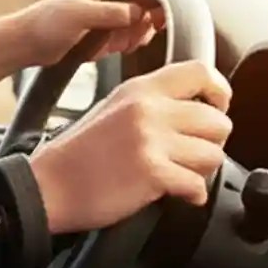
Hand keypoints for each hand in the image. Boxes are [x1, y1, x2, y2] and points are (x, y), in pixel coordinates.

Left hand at [18, 0, 166, 66]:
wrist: (28, 44)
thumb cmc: (47, 22)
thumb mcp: (81, 14)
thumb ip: (113, 12)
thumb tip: (141, 14)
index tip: (170, 3)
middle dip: (152, 15)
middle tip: (146, 28)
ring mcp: (111, 12)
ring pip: (144, 18)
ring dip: (142, 31)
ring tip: (127, 40)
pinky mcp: (108, 30)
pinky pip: (133, 34)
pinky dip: (133, 41)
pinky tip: (123, 47)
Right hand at [27, 60, 231, 234]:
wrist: (48, 186)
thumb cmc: (78, 155)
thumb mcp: (114, 109)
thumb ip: (153, 103)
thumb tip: (196, 109)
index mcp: (139, 90)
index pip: (200, 72)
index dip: (219, 92)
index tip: (215, 108)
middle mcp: (148, 109)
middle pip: (218, 120)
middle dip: (211, 142)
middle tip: (191, 153)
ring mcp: (151, 140)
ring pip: (214, 154)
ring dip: (202, 170)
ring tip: (180, 173)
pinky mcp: (152, 173)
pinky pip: (198, 185)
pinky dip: (192, 195)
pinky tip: (175, 193)